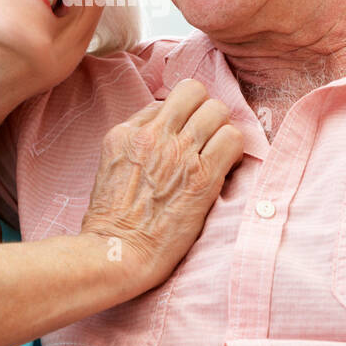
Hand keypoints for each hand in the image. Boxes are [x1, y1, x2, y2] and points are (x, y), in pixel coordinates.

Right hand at [81, 78, 243, 292]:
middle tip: (207, 137)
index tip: (187, 132)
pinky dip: (234, 149)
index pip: (168, 99)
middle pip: (194, 92)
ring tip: (218, 151)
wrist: (117, 253)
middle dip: (205, 111)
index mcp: (126, 133)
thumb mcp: (111, 166)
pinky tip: (226, 167)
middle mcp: (152, 136)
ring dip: (222, 129)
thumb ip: (135, 141)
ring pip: (217, 110)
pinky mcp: (201, 177)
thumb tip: (163, 122)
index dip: (183, 113)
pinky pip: (232, 139)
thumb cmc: (112, 220)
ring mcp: (177, 154)